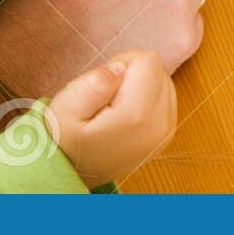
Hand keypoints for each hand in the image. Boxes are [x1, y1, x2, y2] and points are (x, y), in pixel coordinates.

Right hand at [48, 50, 177, 188]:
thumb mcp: (65, 109)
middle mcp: (160, 124)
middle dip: (132, 74)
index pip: (147, 59)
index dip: (122, 63)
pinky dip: (147, 98)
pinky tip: (125, 114)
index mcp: (137, 114)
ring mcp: (167, 131)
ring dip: (140, 86)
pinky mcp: (167, 135)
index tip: (103, 86)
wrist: (73, 174)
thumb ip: (93, 83)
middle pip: (158, 69)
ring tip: (114, 107)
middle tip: (106, 97)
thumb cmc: (65, 141)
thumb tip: (121, 67)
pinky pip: (166, 97)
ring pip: (163, 81)